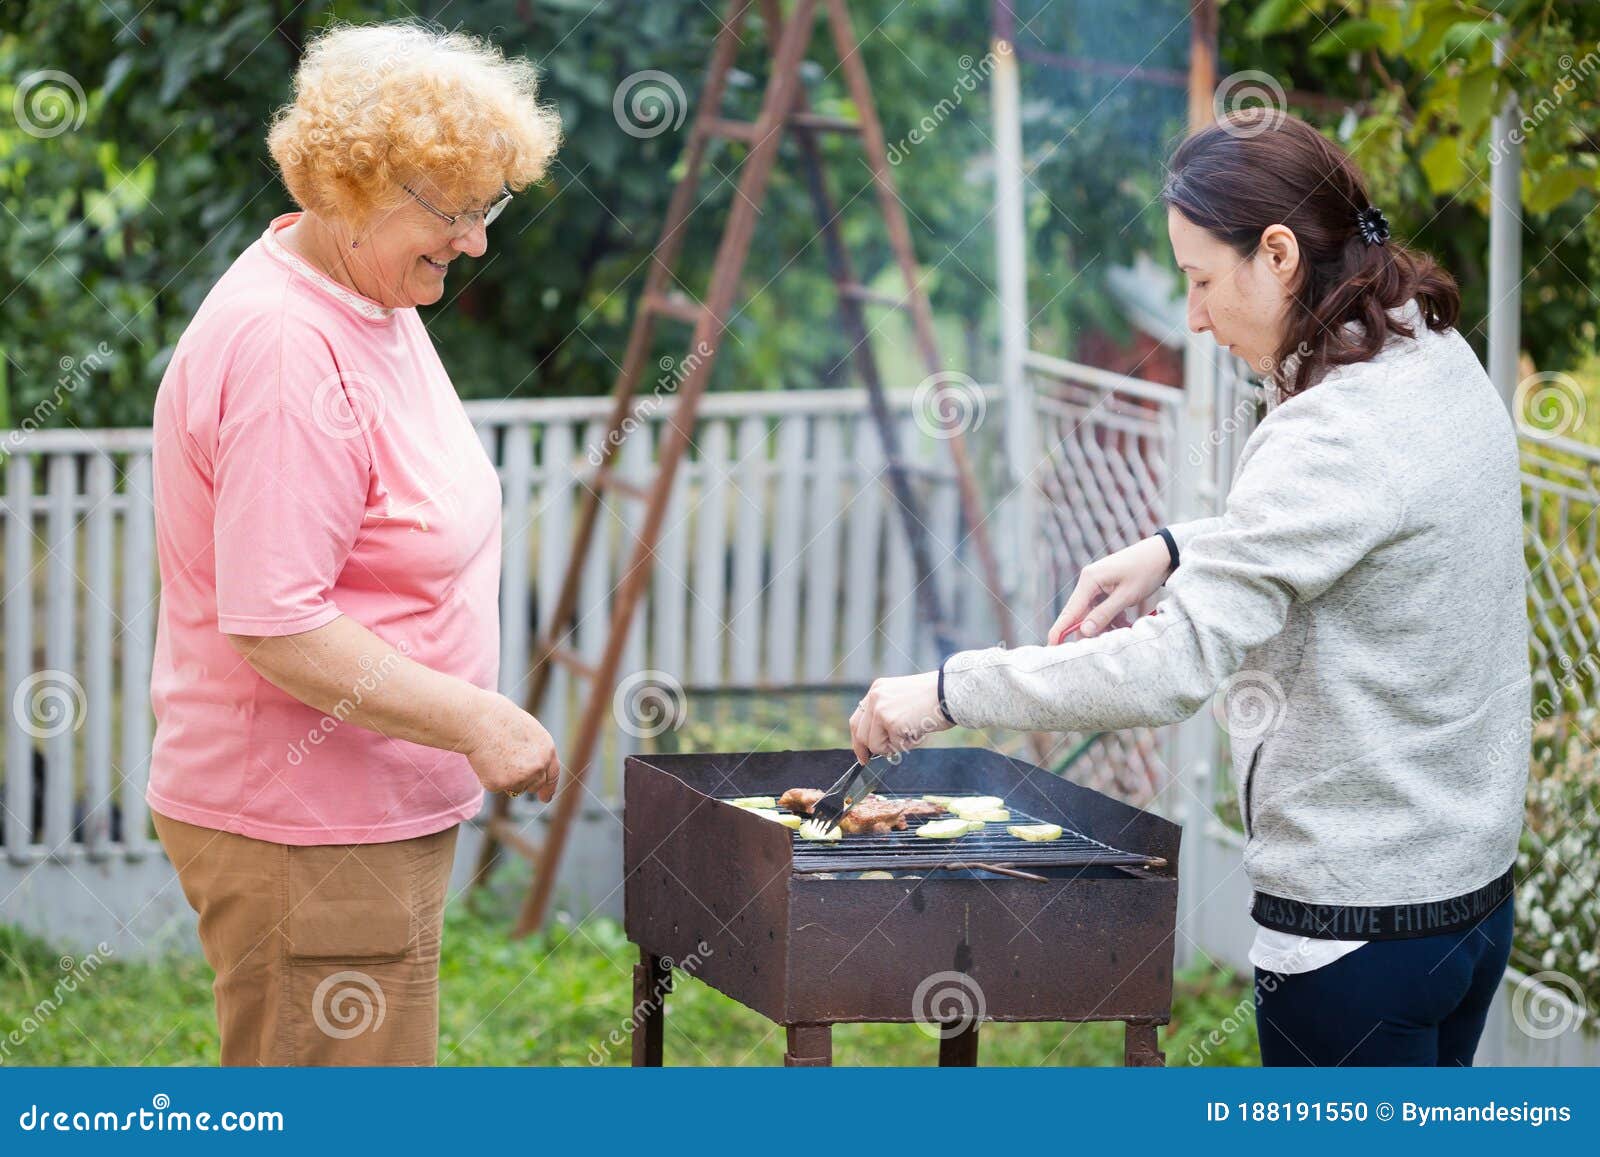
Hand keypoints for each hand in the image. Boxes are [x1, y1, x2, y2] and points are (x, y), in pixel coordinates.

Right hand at [466, 694, 561, 801]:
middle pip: (535, 785)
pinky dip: (489, 778)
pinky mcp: (500, 784)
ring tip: (496, 756)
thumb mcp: (528, 732)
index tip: (545, 798)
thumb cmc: (500, 721)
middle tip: (510, 769)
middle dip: (526, 783)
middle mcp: (538, 767)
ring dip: (507, 779)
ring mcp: (520, 777)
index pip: (553, 775)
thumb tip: (537, 768)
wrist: (480, 721)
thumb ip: (536, 751)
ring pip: (515, 788)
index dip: (549, 788)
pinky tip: (486, 761)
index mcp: (547, 750)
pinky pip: (496, 787)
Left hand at [849, 671, 950, 764]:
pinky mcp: (891, 722)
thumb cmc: (935, 698)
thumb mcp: (902, 700)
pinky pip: (893, 747)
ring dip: (893, 746)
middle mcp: (875, 697)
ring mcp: (881, 709)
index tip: (862, 754)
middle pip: (861, 734)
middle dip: (870, 750)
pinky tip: (920, 730)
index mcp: (878, 689)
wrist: (951, 692)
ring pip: (874, 744)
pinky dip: (907, 745)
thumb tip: (877, 742)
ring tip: (912, 733)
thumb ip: (887, 715)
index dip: (858, 740)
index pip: (858, 719)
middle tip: (876, 759)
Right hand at [1047, 535, 1171, 644]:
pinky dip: (1112, 618)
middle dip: (1091, 630)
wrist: (1163, 553)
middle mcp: (1089, 582)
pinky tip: (1125, 622)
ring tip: (1123, 629)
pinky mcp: (1107, 587)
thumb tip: (1085, 631)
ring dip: (1106, 625)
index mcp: (1089, 580)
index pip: (1070, 610)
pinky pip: (1103, 608)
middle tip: (1099, 646)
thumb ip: (1104, 614)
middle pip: (1081, 613)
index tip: (1051, 645)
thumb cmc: (1145, 570)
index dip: (1060, 629)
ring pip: (1094, 613)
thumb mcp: (1126, 596)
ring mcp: (1098, 584)